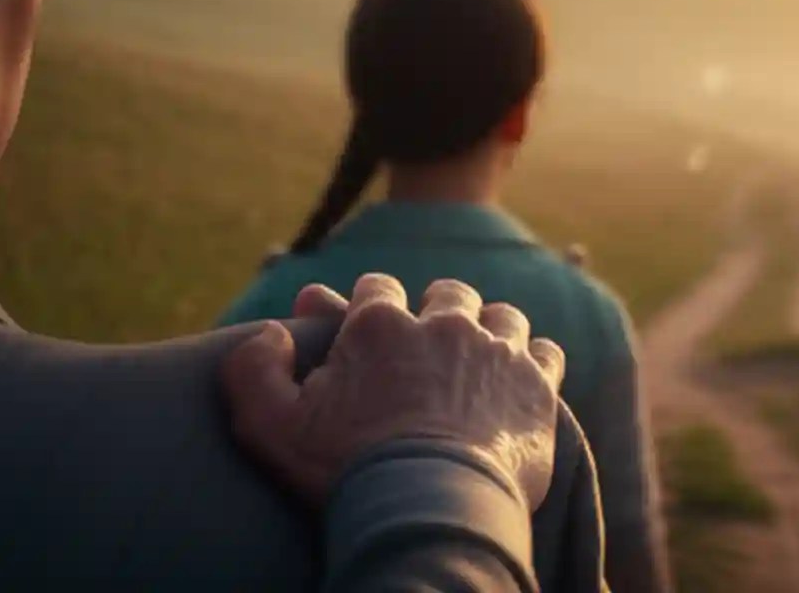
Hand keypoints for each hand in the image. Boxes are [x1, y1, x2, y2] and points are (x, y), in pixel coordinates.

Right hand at [221, 274, 565, 509]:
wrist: (429, 509)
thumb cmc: (346, 472)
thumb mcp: (269, 427)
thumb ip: (252, 371)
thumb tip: (271, 334)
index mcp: (378, 326)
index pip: (377, 288)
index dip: (373, 306)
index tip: (374, 329)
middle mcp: (442, 324)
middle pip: (447, 294)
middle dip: (439, 311)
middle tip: (433, 347)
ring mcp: (496, 350)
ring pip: (501, 316)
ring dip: (491, 333)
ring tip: (482, 364)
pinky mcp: (536, 384)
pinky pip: (546, 351)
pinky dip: (535, 362)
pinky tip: (523, 382)